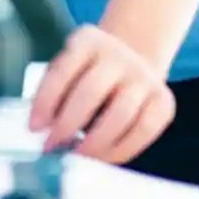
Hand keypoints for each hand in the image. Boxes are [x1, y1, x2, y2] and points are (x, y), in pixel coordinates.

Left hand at [29, 25, 175, 163]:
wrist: (133, 59)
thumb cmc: (88, 70)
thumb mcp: (67, 66)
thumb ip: (53, 92)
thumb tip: (42, 129)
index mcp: (87, 41)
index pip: (63, 71)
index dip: (46, 102)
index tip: (34, 128)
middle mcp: (119, 55)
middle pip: (91, 91)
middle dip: (68, 124)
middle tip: (52, 146)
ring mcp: (145, 77)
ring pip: (121, 115)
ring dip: (95, 142)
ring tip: (78, 156)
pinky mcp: (164, 101)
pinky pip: (144, 131)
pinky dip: (122, 150)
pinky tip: (103, 157)